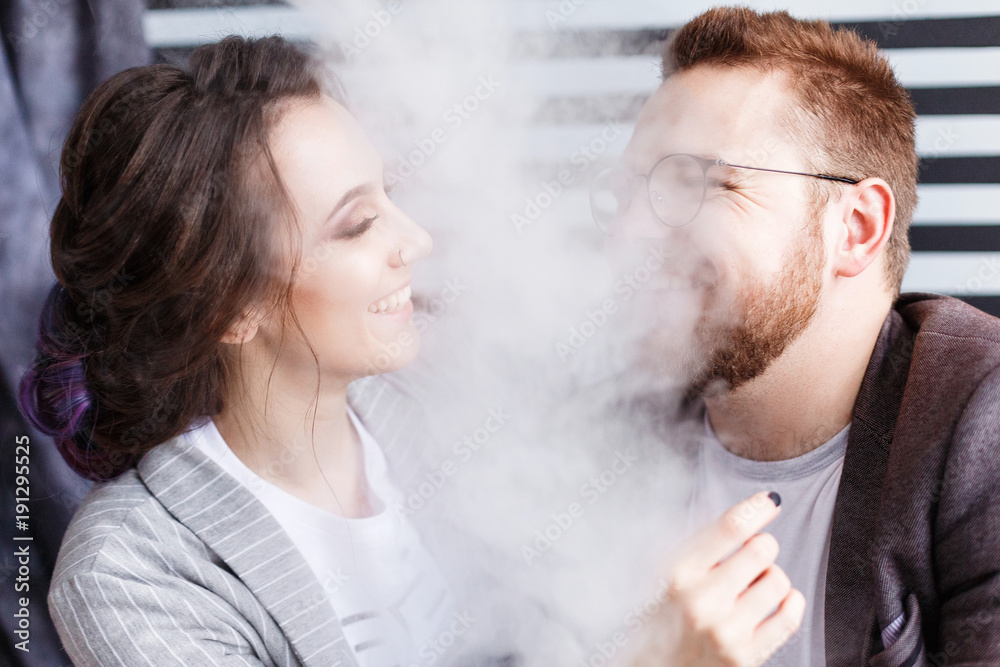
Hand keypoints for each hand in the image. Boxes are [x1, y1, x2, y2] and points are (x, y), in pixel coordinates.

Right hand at [625, 491, 804, 665]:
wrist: (658, 666)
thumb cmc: (667, 612)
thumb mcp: (670, 570)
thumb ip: (703, 540)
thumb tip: (754, 508)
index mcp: (679, 573)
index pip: (730, 528)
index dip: (757, 508)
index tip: (770, 501)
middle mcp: (702, 601)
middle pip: (761, 549)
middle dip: (761, 547)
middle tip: (750, 557)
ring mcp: (726, 632)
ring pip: (778, 581)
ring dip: (769, 578)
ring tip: (751, 588)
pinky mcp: (745, 657)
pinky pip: (789, 617)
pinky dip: (791, 601)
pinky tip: (778, 600)